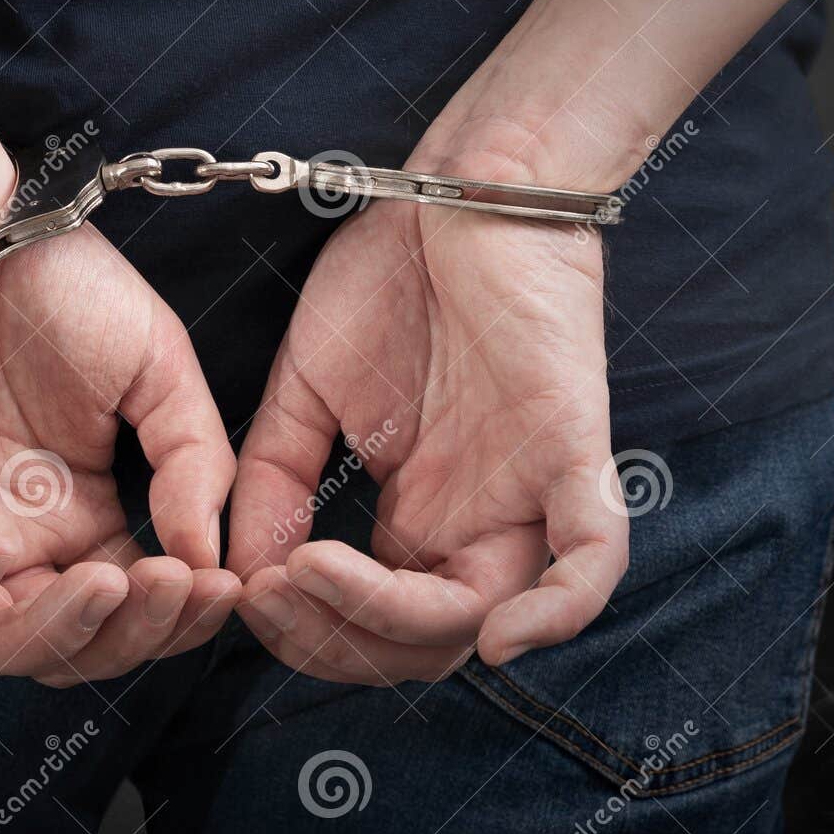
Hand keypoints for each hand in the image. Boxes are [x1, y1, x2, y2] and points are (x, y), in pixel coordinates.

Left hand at [0, 222, 239, 686]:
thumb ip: (194, 462)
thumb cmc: (60, 283)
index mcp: (80, 516)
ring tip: (110, 580)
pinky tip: (3, 558)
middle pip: (65, 648)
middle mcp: (14, 539)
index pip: (128, 615)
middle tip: (175, 581)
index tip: (223, 584)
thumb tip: (208, 558)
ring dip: (54, 634)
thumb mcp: (160, 369)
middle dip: (132, 633)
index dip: (177, 621)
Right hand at [229, 120, 628, 684]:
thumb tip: (241, 566)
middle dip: (334, 638)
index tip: (243, 587)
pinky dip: (559, 613)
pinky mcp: (574, 448)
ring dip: (392, 623)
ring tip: (311, 571)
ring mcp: (525, 490)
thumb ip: (274, 480)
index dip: (306, 629)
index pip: (369, 622)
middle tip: (269, 590)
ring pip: (483, 617)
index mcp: (418, 512)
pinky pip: (592, 556)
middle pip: (420, 645)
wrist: (456, 187)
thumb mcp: (306, 391)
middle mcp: (473, 519)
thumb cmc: (389, 276)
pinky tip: (501, 634)